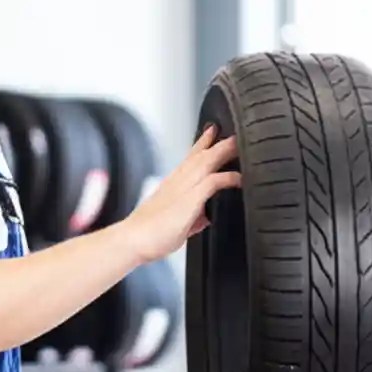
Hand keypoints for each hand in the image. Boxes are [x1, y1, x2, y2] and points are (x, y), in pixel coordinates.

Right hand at [121, 126, 239, 262]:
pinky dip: (227, 177)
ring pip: (207, 161)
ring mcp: (183, 188)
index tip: (212, 131)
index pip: (190, 158)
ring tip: (239, 142)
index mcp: (173, 185)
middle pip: (201, 154)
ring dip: (224, 151)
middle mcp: (178, 181)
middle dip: (218, 141)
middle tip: (234, 130)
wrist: (132, 240)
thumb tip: (203, 218)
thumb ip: (193, 216)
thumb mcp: (176, 222)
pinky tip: (239, 178)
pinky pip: (212, 182)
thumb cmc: (150, 234)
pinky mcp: (189, 200)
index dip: (202, 143)